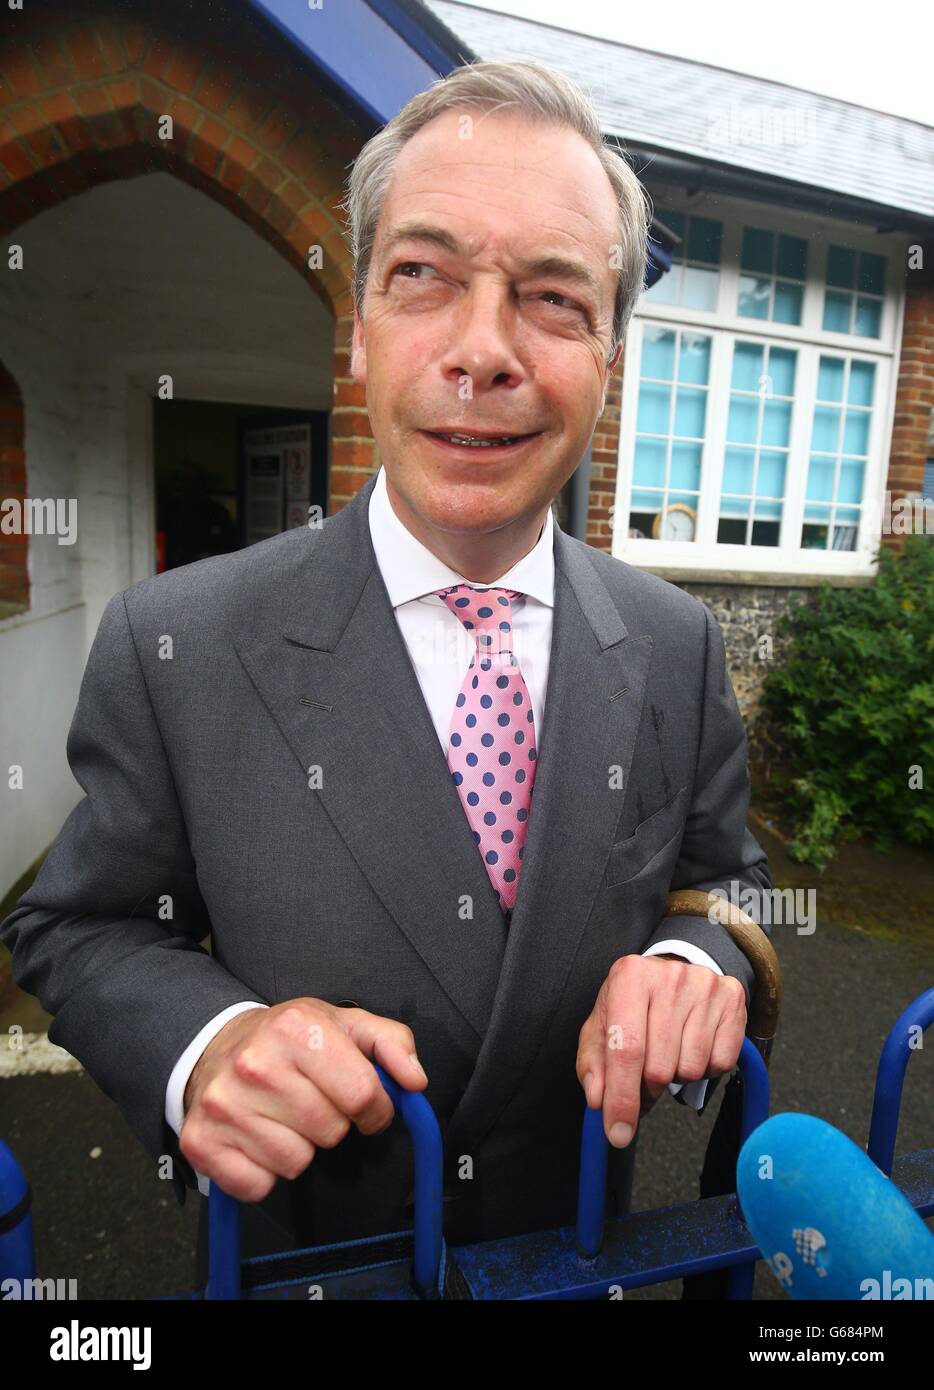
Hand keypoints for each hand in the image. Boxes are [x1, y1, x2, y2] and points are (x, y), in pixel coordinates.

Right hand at [179, 999, 426, 1201]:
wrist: (214, 1043)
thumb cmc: (286, 1039)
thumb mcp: (344, 1023)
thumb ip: (391, 1042)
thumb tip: (414, 1080)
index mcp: (296, 1028)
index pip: (363, 1094)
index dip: (374, 1107)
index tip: (364, 1104)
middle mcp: (255, 1064)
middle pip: (330, 1131)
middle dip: (333, 1123)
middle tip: (312, 1100)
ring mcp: (224, 1104)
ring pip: (296, 1162)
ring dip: (299, 1147)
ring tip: (282, 1115)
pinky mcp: (201, 1141)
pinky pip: (258, 1185)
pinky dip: (264, 1172)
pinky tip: (258, 1137)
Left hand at [575, 954, 745, 1147]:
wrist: (672, 972)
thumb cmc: (632, 1006)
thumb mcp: (602, 1028)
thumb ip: (593, 1066)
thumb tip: (599, 1100)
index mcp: (629, 977)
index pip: (626, 1050)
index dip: (622, 1098)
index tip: (619, 1134)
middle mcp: (669, 976)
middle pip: (660, 1067)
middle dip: (648, 1088)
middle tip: (644, 1077)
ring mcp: (705, 985)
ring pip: (691, 1069)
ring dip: (677, 1076)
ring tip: (669, 1053)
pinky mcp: (732, 998)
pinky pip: (721, 1063)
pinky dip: (706, 1069)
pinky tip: (693, 1047)